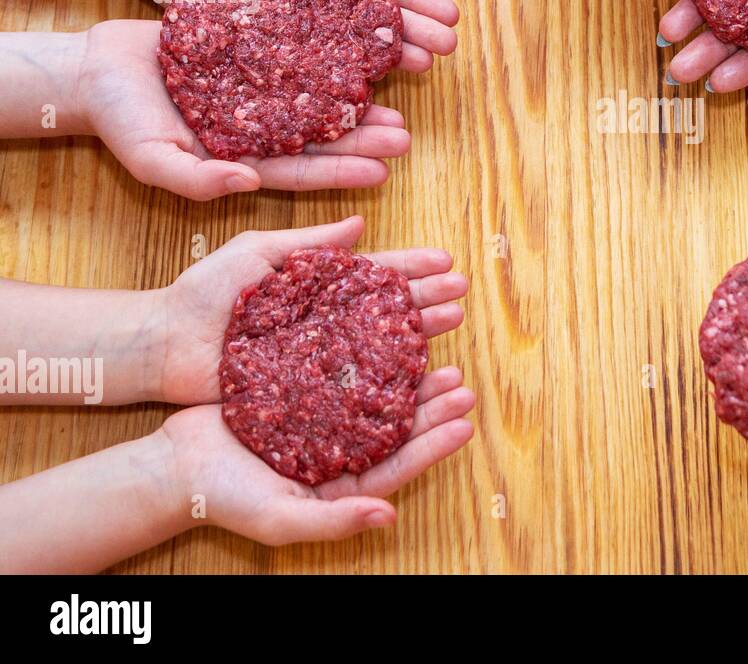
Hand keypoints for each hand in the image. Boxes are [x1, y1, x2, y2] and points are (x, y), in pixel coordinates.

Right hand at [73, 20, 413, 198]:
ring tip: (396, 98)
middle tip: (405, 136)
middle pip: (322, 135)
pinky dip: (329, 50)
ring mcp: (258, 89)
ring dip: (357, 97)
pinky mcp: (252, 49)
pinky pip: (298, 50)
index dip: (341, 172)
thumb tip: (247, 184)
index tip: (382, 173)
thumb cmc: (119, 120)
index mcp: (244, 157)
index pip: (302, 171)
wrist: (95, 64)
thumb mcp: (152, 160)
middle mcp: (260, 127)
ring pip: (319, 94)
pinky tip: (360, 46)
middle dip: (364, 137)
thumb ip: (197, 179)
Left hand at [131, 0, 457, 71]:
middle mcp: (319, 5)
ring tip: (419, 68)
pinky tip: (357, 92)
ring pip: (346, 50)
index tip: (453, 15)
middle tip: (447, 50)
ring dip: (384, 60)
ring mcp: (294, 32)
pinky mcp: (263, 52)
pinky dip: (329, 82)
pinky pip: (299, 69)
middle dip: (414, 34)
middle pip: (374, 23)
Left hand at [154, 215, 467, 404]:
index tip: (446, 260)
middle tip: (462, 293)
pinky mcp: (307, 390)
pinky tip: (418, 371)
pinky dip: (387, 378)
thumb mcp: (257, 252)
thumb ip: (309, 243)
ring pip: (380, 342)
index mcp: (316, 284)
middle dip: (426, 297)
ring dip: (418, 331)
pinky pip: (353, 383)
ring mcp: (318, 356)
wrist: (163, 343)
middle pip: (386, 307)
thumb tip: (360, 222)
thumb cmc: (203, 292)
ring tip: (454, 321)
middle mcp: (325, 321)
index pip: (374, 273)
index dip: (410, 267)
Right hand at [159, 373, 473, 544]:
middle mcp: (339, 451)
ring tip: (437, 352)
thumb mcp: (281, 518)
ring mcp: (322, 419)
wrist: (175, 466)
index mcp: (342, 484)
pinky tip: (385, 334)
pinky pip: (341, 371)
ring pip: (374, 394)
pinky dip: (364, 354)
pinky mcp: (301, 390)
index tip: (464, 422)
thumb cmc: (227, 499)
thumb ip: (336, 521)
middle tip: (460, 381)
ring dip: (405, 375)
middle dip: (431, 404)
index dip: (433, 444)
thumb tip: (388, 517)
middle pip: (395, 426)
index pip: (399, 463)